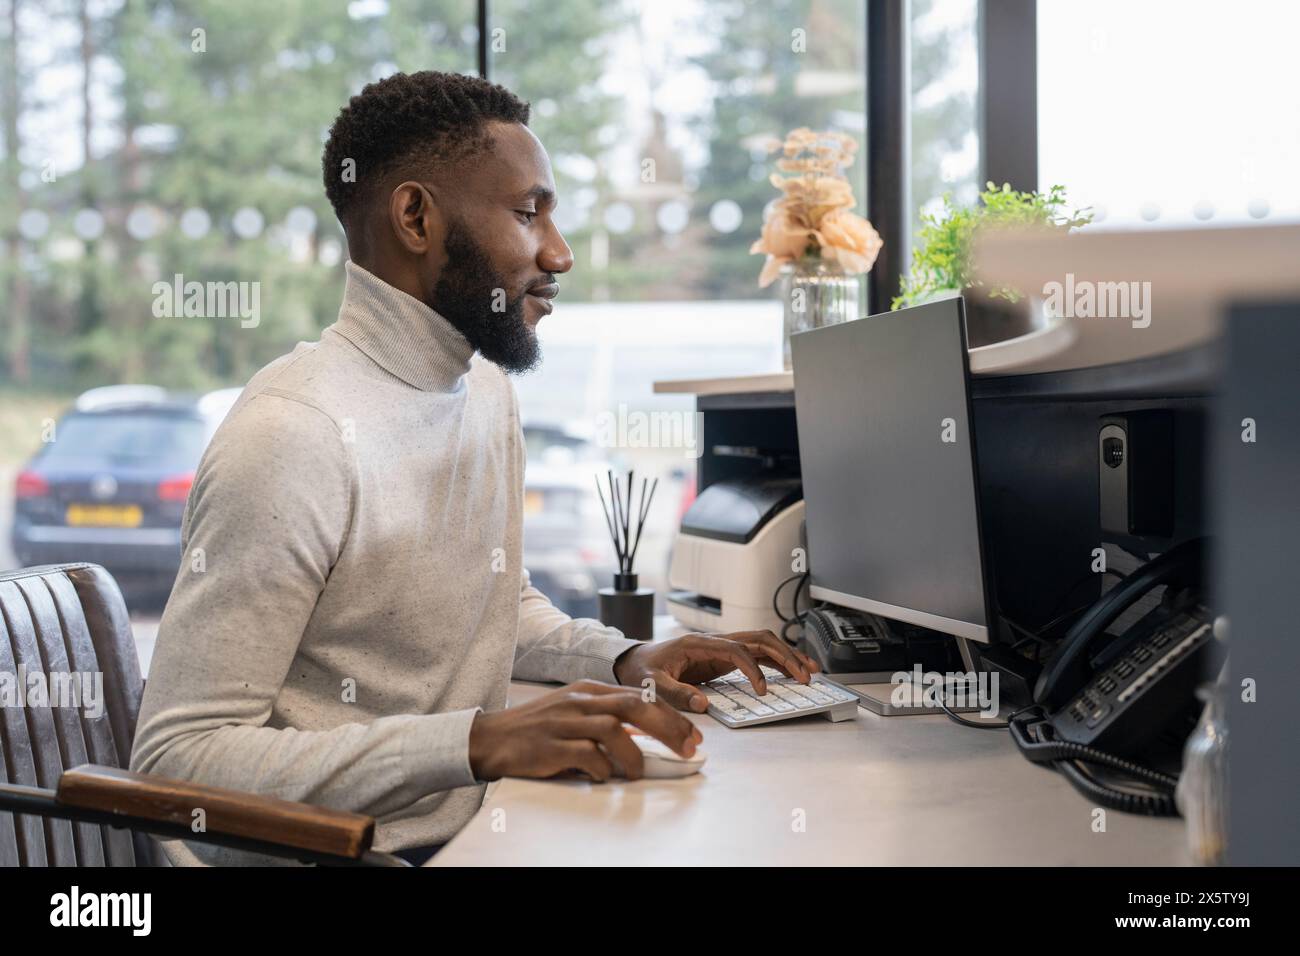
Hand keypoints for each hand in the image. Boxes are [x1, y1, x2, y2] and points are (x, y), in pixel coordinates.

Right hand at [467, 679, 702, 782]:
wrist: (489, 738)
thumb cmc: (536, 729)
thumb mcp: (573, 712)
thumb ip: (605, 718)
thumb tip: (645, 739)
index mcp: (587, 689)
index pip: (639, 696)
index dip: (671, 715)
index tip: (693, 734)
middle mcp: (578, 700)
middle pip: (633, 706)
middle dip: (668, 727)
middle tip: (687, 748)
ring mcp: (563, 721)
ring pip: (612, 729)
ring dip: (634, 754)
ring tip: (638, 772)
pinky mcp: (549, 745)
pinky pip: (587, 755)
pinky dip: (602, 768)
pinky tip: (604, 776)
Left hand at [612, 630, 820, 712]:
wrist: (632, 661)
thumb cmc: (641, 669)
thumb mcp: (651, 684)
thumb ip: (674, 693)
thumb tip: (701, 704)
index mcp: (698, 643)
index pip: (737, 649)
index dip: (753, 668)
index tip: (762, 690)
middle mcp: (714, 642)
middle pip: (759, 639)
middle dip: (785, 655)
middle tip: (805, 675)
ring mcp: (721, 648)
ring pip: (763, 644)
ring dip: (787, 655)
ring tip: (809, 671)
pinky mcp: (723, 658)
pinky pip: (756, 655)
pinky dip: (776, 662)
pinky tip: (791, 672)